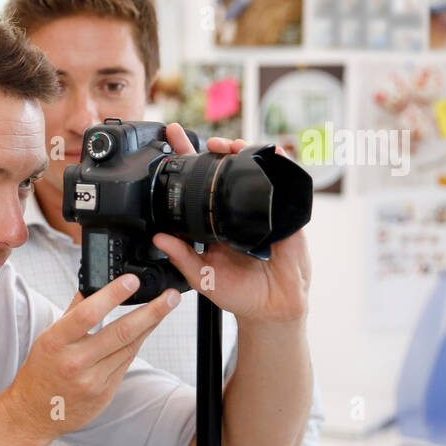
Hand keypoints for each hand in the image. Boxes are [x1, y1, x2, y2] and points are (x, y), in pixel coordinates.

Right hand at [1, 273, 178, 441]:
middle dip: (151, 312)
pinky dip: (137, 344)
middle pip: (120, 333)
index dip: (112, 295)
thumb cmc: (41, 371)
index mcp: (56, 342)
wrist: (34, 414)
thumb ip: (73, 312)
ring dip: (150, 326)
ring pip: (129, 347)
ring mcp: (92, 380)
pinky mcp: (105, 393)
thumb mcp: (48, 338)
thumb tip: (93, 284)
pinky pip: (126, 363)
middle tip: (171, 297)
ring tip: (165, 307)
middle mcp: (75, 362)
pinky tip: (146, 330)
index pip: (88, 314)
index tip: (132, 281)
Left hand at [153, 123, 310, 325]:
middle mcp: (237, 211)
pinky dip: (281, 166)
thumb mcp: (201, 276)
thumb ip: (181, 257)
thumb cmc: (238, 293)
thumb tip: (158, 238)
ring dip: (247, 151)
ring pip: (257, 170)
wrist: (269, 309)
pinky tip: (271, 155)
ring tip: (233, 146)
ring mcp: (263, 211)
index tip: (172, 136)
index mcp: (215, 221)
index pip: (199, 183)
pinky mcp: (286, 216)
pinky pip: (287, 185)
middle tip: (209, 142)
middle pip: (229, 168)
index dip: (188, 157)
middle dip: (220, 148)